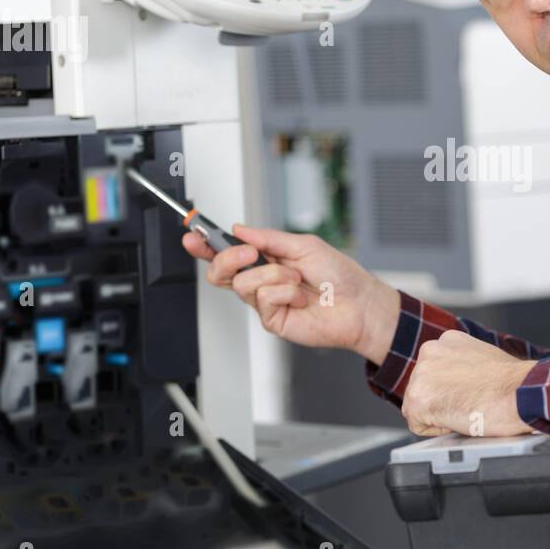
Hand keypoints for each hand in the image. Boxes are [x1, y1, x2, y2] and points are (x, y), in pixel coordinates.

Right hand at [182, 225, 400, 363]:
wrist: (358, 304)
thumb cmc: (339, 275)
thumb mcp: (303, 244)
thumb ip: (268, 238)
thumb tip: (239, 229)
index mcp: (267, 259)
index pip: (228, 252)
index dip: (206, 245)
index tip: (190, 234)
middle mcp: (262, 280)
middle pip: (221, 272)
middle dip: (228, 258)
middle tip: (250, 253)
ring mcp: (265, 301)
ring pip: (242, 284)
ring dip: (274, 276)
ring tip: (297, 280)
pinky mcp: (272, 319)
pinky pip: (263, 299)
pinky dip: (284, 292)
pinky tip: (300, 297)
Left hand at [401, 329, 537, 436]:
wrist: (520, 393)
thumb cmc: (513, 383)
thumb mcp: (484, 359)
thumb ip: (462, 365)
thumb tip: (456, 382)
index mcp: (447, 341)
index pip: (434, 372)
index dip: (452, 389)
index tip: (469, 394)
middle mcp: (430, 351)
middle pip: (423, 388)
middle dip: (442, 401)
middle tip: (470, 403)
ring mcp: (421, 375)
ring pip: (418, 406)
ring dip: (439, 414)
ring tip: (467, 409)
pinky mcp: (418, 400)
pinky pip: (418, 425)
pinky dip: (437, 430)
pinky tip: (459, 418)